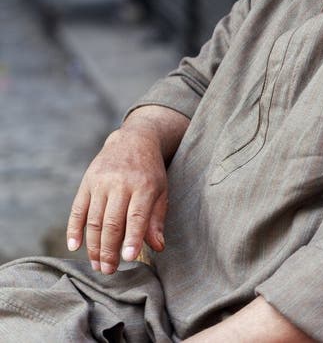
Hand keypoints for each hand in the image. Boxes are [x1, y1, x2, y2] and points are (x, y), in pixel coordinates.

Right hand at [66, 106, 187, 273]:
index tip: (128, 258)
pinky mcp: (87, 181)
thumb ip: (157, 219)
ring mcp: (101, 182)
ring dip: (93, 246)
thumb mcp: (161, 190)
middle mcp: (121, 183)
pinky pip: (78, 209)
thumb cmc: (150, 171)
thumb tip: (158, 247)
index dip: (132, 238)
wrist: (134, 139)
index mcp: (144, 185)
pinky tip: (74, 246)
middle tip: (109, 271)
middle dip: (109, 250)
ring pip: (94, 219)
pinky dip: (74, 229)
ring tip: (97, 265)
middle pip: (112, 222)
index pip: (136, 215)